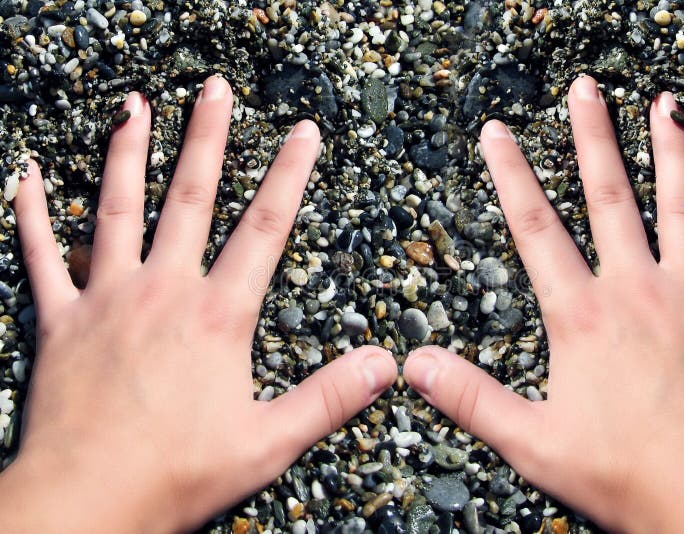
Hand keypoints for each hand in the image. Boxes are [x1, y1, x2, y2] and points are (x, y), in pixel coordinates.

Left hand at [0, 76, 396, 532]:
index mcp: (218, 317)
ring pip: (117, 210)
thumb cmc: (178, 474)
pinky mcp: (60, 320)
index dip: (289, 176)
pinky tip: (26, 174)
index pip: (264, 229)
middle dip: (205, 138)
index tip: (302, 132)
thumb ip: (330, 397)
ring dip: (126, 153)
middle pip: (189, 198)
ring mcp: (108, 300)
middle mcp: (164, 292)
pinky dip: (32, 212)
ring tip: (133, 105)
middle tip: (213, 89)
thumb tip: (386, 362)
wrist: (86, 504)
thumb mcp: (270, 442)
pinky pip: (40, 255)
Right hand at [404, 76, 683, 531]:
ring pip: (683, 209)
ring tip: (665, 106)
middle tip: (586, 89)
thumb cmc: (623, 475)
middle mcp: (638, 292)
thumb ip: (471, 398)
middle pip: (611, 199)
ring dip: (673, 153)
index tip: (498, 133)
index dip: (511, 177)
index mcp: (584, 317)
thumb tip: (414, 363)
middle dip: (594, 138)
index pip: (536, 230)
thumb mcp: (531, 443)